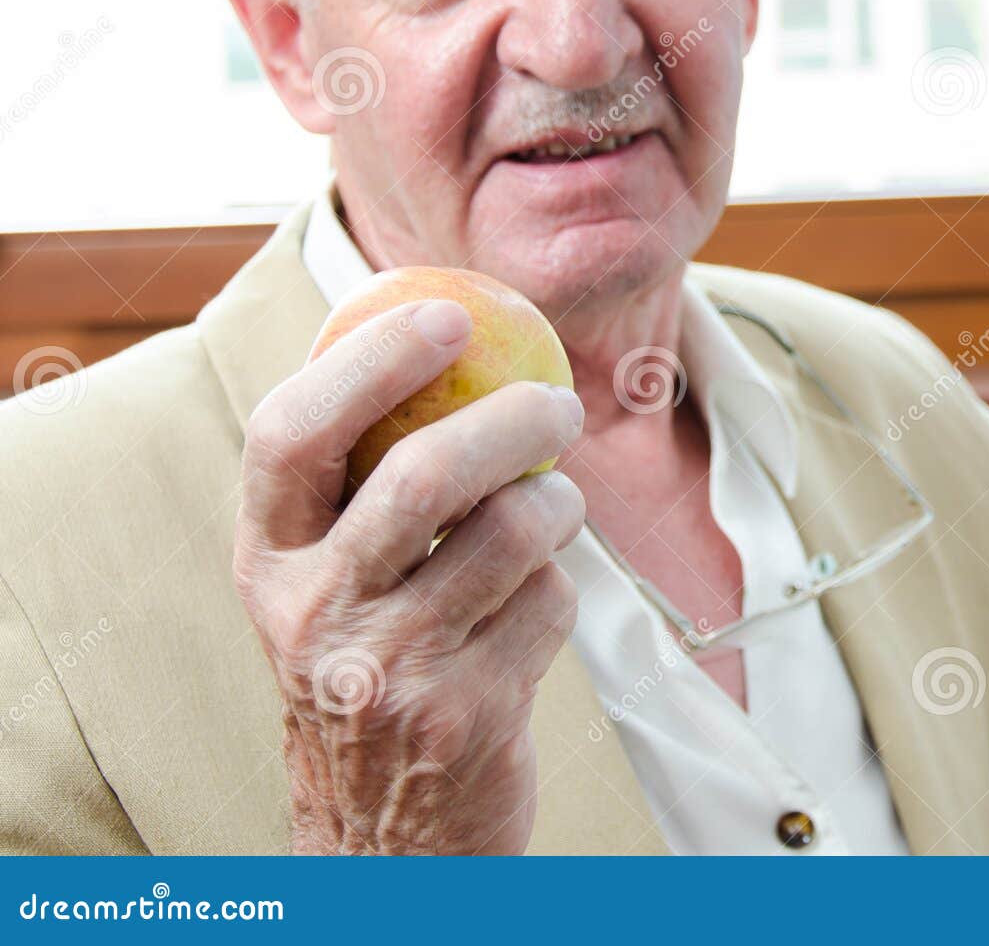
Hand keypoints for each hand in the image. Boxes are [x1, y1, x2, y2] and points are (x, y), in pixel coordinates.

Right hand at [232, 298, 585, 854]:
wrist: (383, 834)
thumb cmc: (371, 662)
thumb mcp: (330, 581)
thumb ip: (360, 484)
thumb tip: (440, 334)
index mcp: (268, 560)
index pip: (292, 433)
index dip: (369, 360)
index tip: (445, 313)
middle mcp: (313, 613)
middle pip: (424, 473)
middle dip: (514, 419)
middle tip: (558, 405)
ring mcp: (389, 670)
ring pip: (510, 532)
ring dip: (556, 507)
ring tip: (553, 513)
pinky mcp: (467, 714)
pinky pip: (550, 601)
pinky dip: (560, 589)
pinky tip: (531, 614)